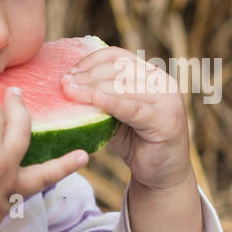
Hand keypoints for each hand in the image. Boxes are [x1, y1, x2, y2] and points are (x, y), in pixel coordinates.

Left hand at [60, 47, 194, 191]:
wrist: (162, 174)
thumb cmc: (136, 143)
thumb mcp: (115, 116)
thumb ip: (101, 99)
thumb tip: (67, 84)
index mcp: (151, 75)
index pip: (118, 57)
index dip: (91, 60)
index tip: (69, 72)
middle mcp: (163, 82)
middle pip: (119, 71)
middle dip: (87, 76)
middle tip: (63, 84)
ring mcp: (168, 100)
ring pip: (124, 88)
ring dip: (93, 89)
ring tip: (70, 93)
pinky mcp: (166, 120)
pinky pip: (134, 109)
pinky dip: (113, 103)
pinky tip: (95, 100)